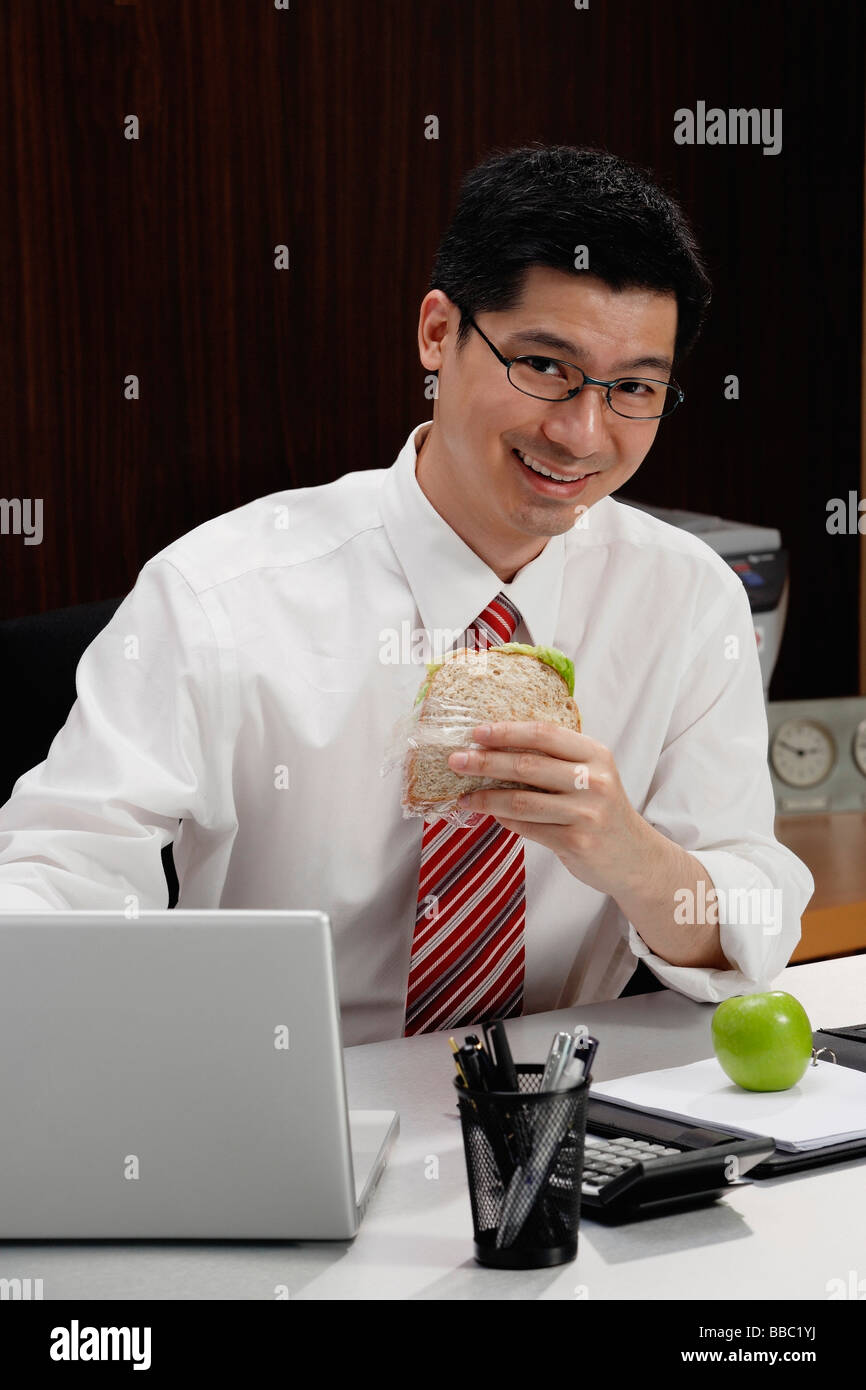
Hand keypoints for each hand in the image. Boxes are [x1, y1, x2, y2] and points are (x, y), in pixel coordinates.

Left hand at [448, 720, 656, 898]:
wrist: (635, 857)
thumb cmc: (603, 810)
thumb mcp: (591, 775)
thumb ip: (555, 761)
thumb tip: (495, 748)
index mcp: (595, 754)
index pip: (544, 734)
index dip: (506, 731)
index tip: (476, 733)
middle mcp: (594, 780)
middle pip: (527, 766)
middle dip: (484, 762)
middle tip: (456, 760)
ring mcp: (586, 813)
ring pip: (521, 800)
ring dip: (486, 797)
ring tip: (464, 796)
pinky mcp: (576, 842)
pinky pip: (527, 827)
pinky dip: (504, 819)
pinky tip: (489, 814)